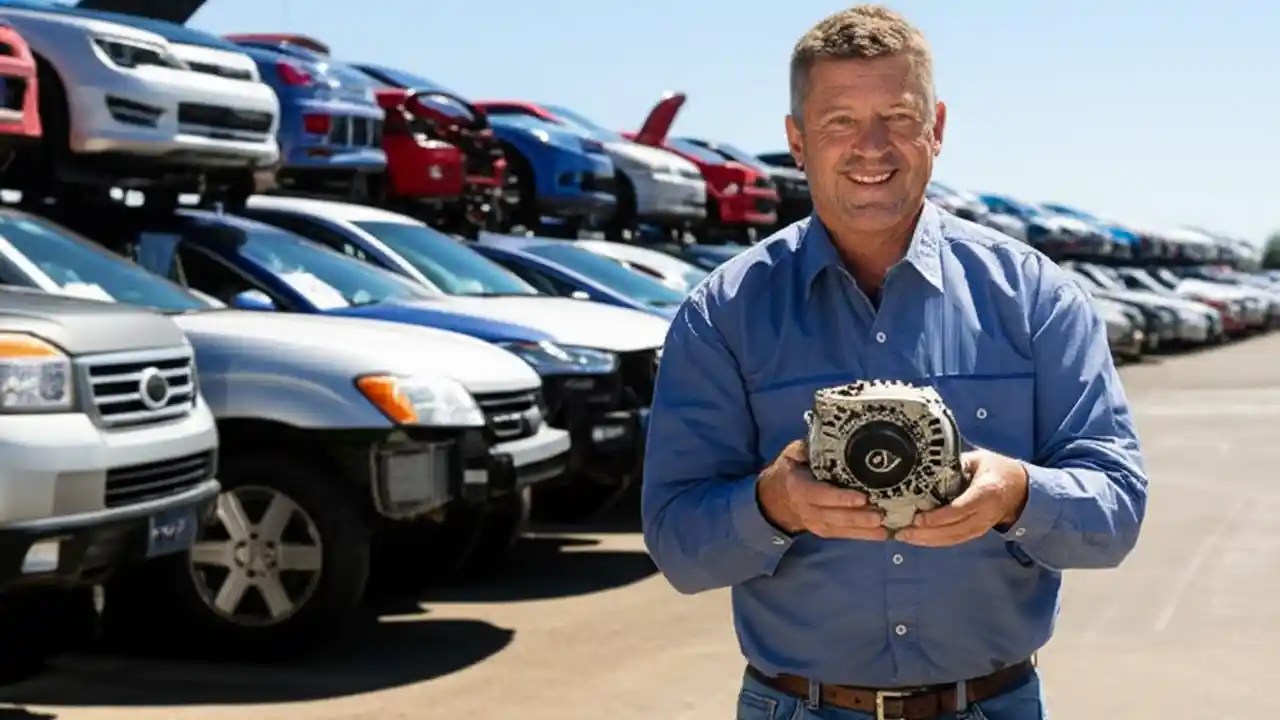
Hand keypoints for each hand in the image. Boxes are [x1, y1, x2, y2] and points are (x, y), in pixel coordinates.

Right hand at [757, 440, 888, 540]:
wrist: (775, 499)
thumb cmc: (789, 472)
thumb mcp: (792, 455)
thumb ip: (806, 449)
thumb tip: (824, 437)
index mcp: (799, 487)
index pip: (820, 495)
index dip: (840, 498)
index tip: (861, 497)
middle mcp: (807, 509)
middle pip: (834, 516)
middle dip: (858, 517)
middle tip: (880, 515)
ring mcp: (816, 524)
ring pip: (841, 529)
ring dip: (864, 530)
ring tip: (884, 528)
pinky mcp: (825, 532)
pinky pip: (844, 535)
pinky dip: (863, 536)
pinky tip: (881, 534)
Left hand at [895, 449, 1028, 546]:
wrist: (1021, 488)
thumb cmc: (997, 469)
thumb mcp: (978, 459)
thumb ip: (955, 464)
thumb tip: (927, 466)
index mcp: (986, 492)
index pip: (960, 509)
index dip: (938, 517)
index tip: (918, 518)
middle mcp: (986, 513)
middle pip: (954, 529)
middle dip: (926, 533)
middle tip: (902, 532)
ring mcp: (983, 526)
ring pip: (953, 538)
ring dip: (928, 540)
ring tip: (904, 537)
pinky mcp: (977, 532)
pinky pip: (955, 540)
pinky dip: (936, 541)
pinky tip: (918, 539)